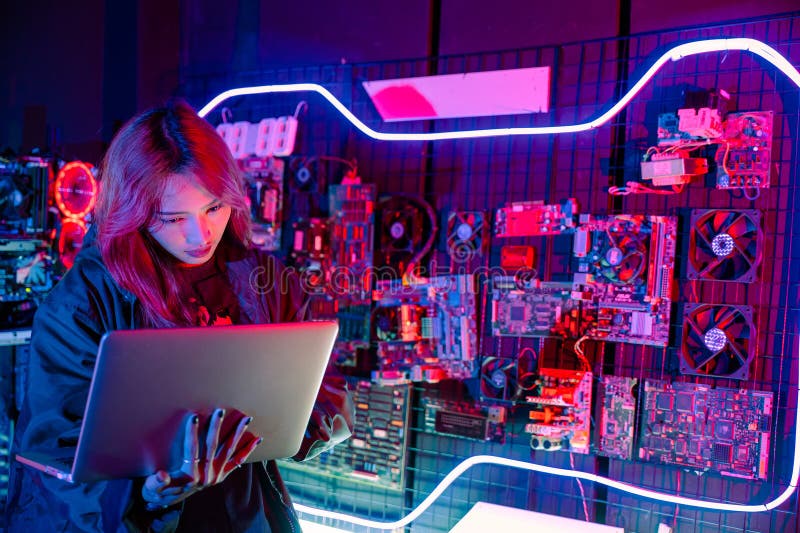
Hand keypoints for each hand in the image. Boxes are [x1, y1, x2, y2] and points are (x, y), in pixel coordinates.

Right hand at [141, 408, 261, 510]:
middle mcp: (206, 475)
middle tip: (219, 411)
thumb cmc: (159, 489)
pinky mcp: (223, 475)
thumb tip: (161, 475)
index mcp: (190, 475)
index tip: (193, 416)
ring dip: (237, 434)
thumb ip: (156, 482)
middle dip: (216, 428)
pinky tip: (257, 439)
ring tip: (246, 419)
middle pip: (212, 447)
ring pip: (229, 451)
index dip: (191, 433)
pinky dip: (247, 450)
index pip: (191, 451)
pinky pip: (238, 461)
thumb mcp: (152, 487)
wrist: (168, 499)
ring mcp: (217, 475)